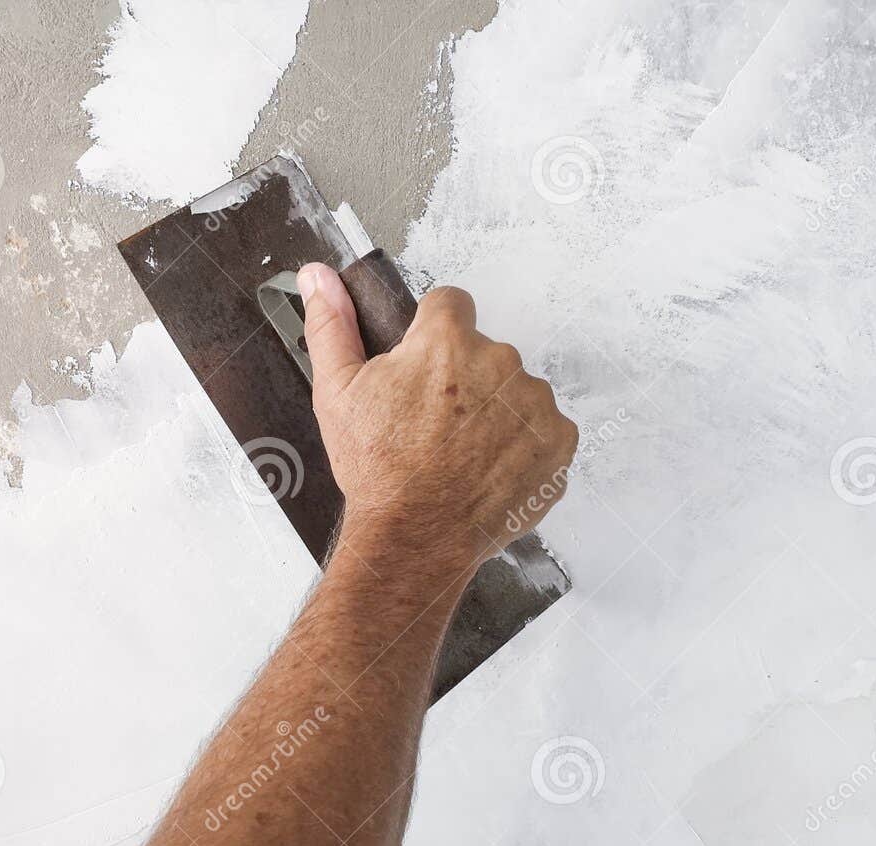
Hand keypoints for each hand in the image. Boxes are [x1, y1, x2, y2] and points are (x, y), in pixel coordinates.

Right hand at [297, 262, 577, 567]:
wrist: (417, 537)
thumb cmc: (378, 472)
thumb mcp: (337, 394)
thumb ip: (332, 326)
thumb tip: (318, 277)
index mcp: (447, 341)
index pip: (450, 305)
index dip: (430, 335)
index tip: (421, 370)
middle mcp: (499, 362)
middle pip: (483, 353)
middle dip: (462, 380)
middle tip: (430, 425)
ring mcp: (534, 403)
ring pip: (513, 391)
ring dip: (494, 412)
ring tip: (459, 453)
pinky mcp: (558, 442)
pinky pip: (542, 430)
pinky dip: (521, 446)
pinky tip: (487, 468)